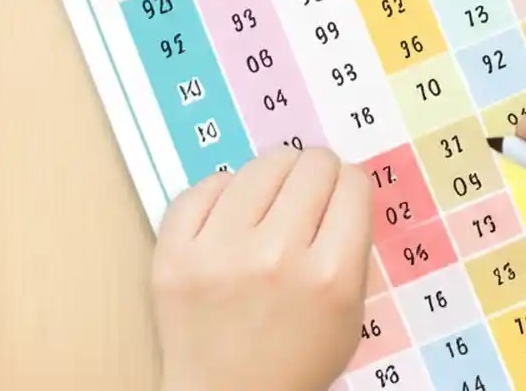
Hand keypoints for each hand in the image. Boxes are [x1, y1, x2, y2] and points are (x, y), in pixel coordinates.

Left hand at [152, 147, 372, 390]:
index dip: (349, 183)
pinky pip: (202, 188)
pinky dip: (221, 192)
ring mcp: (218, 253)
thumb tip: (340, 182)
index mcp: (330, 276)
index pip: (351, 184)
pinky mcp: (173, 255)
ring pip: (258, 167)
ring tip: (268, 201)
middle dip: (315, 173)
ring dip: (271, 176)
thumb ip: (351, 248)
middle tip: (307, 190)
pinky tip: (230, 211)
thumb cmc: (296, 359)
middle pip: (309, 166)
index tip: (340, 191)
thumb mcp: (350, 312)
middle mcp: (276, 257)